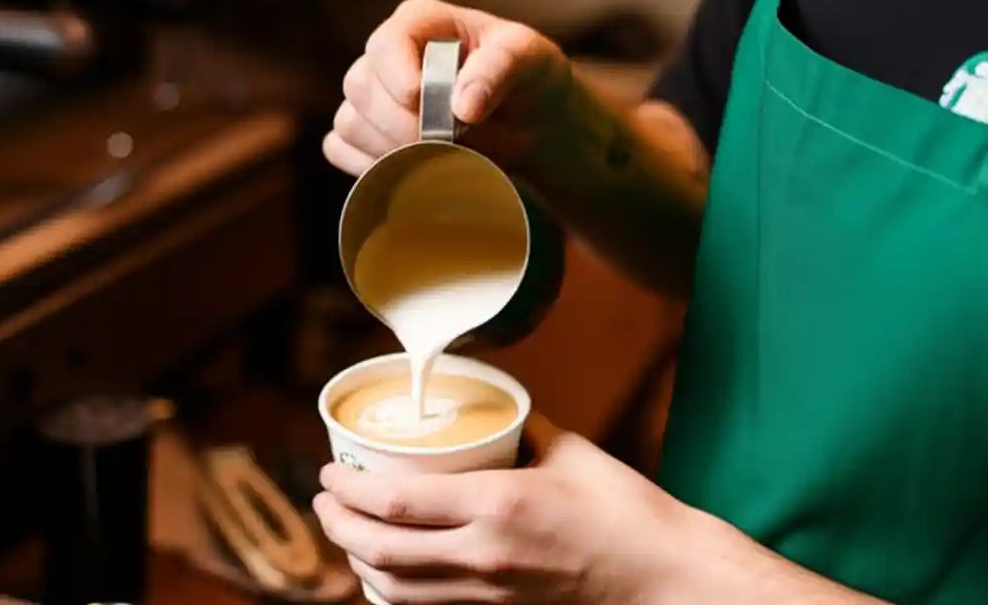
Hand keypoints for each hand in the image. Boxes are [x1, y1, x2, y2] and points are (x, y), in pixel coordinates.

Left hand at [315, 418, 890, 604]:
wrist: (663, 577)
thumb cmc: (627, 513)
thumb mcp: (572, 452)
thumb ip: (523, 426)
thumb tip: (491, 402)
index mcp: (499, 506)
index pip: (398, 502)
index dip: (349, 489)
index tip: (329, 471)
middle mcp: (484, 556)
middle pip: (381, 551)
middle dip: (338, 526)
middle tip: (324, 500)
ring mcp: (489, 593)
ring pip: (395, 589)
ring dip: (358, 561)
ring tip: (346, 533)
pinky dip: (393, 591)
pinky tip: (386, 571)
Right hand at [324, 0, 572, 175]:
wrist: (527, 120)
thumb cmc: (528, 76)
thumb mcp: (530, 58)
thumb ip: (498, 69)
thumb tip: (462, 106)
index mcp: (419, 22)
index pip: (385, 46)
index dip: (400, 79)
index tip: (428, 107)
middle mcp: (386, 54)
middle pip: (360, 88)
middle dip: (402, 126)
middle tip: (448, 145)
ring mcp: (371, 94)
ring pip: (349, 123)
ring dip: (391, 150)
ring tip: (439, 157)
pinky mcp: (363, 132)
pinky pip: (340, 149)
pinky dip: (370, 166)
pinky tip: (410, 169)